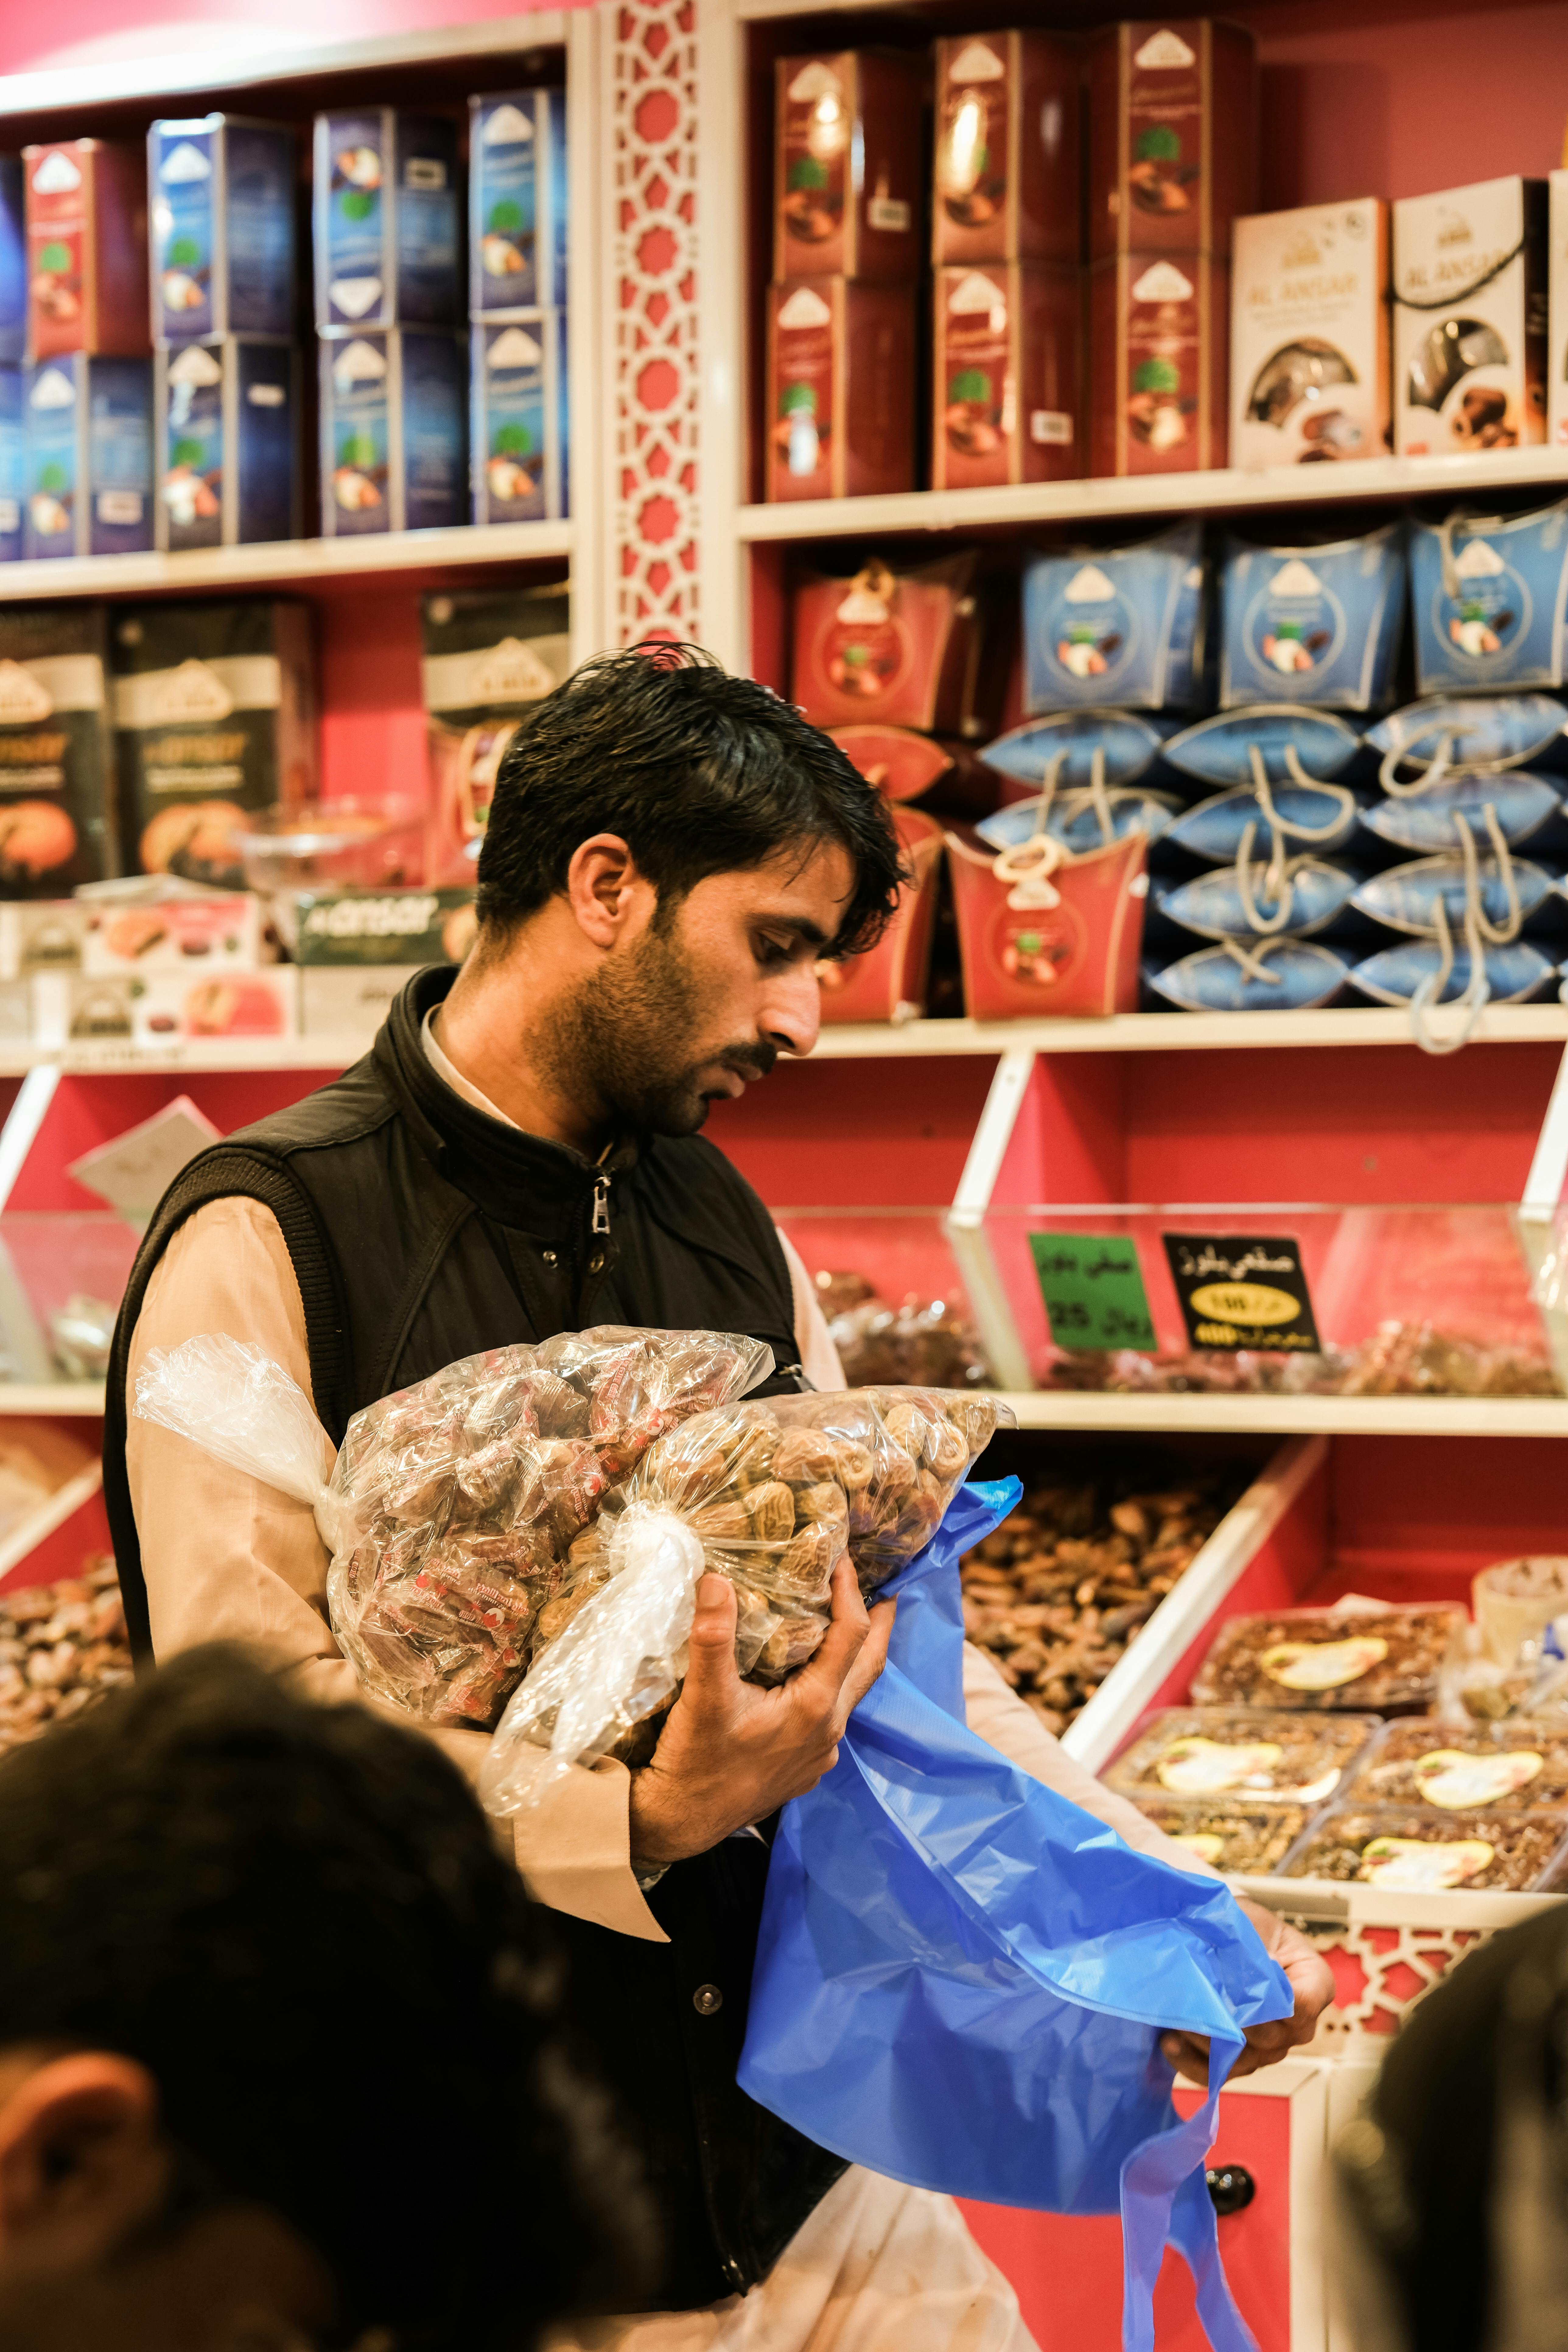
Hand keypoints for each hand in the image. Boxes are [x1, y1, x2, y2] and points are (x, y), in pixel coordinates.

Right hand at [627, 1559, 894, 1866]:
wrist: (682, 1822)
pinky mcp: (804, 1767)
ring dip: (854, 1656)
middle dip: (881, 1625)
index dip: (852, 1591)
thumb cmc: (695, 1760)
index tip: (845, 1558)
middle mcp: (829, 1730)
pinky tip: (810, 1676)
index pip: (852, 1634)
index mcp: (815, 1706)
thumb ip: (713, 1637)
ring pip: (852, 1693)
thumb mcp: (703, 1696)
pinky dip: (832, 1686)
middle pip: (870, 1665)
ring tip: (847, 1624)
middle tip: (886, 1589)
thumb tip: (715, 1579)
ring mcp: (820, 1753)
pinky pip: (833, 1717)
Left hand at [1159, 1896, 1334, 2086]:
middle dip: (1229, 2020)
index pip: (1300, 2005)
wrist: (1228, 1937)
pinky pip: (1219, 2074)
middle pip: (1268, 2037)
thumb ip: (1248, 1944)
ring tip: (1177, 2017)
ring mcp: (1271, 2048)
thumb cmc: (1246, 1927)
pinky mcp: (1241, 2062)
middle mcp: (1298, 2025)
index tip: (1233, 1986)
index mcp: (1314, 1984)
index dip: (1265, 2001)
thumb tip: (1238, 1967)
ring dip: (1206, 2040)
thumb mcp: (1251, 1922)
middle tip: (1196, 2001)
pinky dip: (1191, 2062)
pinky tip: (1169, 2042)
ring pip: (1242, 2059)